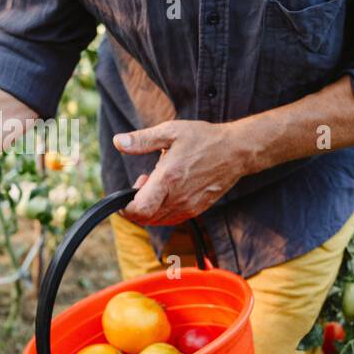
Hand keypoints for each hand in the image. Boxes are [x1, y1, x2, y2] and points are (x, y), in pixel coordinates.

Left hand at [114, 120, 250, 225]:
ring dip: (149, 209)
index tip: (125, 195)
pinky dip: (162, 212)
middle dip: (135, 206)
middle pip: (145, 218)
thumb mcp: (170, 131)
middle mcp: (178, 198)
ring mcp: (189, 207)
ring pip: (158, 221)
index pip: (139, 210)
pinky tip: (167, 192)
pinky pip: (172, 219)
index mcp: (168, 179)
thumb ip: (142, 140)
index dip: (126, 208)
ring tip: (155, 185)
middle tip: (142, 182)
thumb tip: (118, 142)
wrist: (235, 151)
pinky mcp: (197, 210)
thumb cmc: (203, 139)